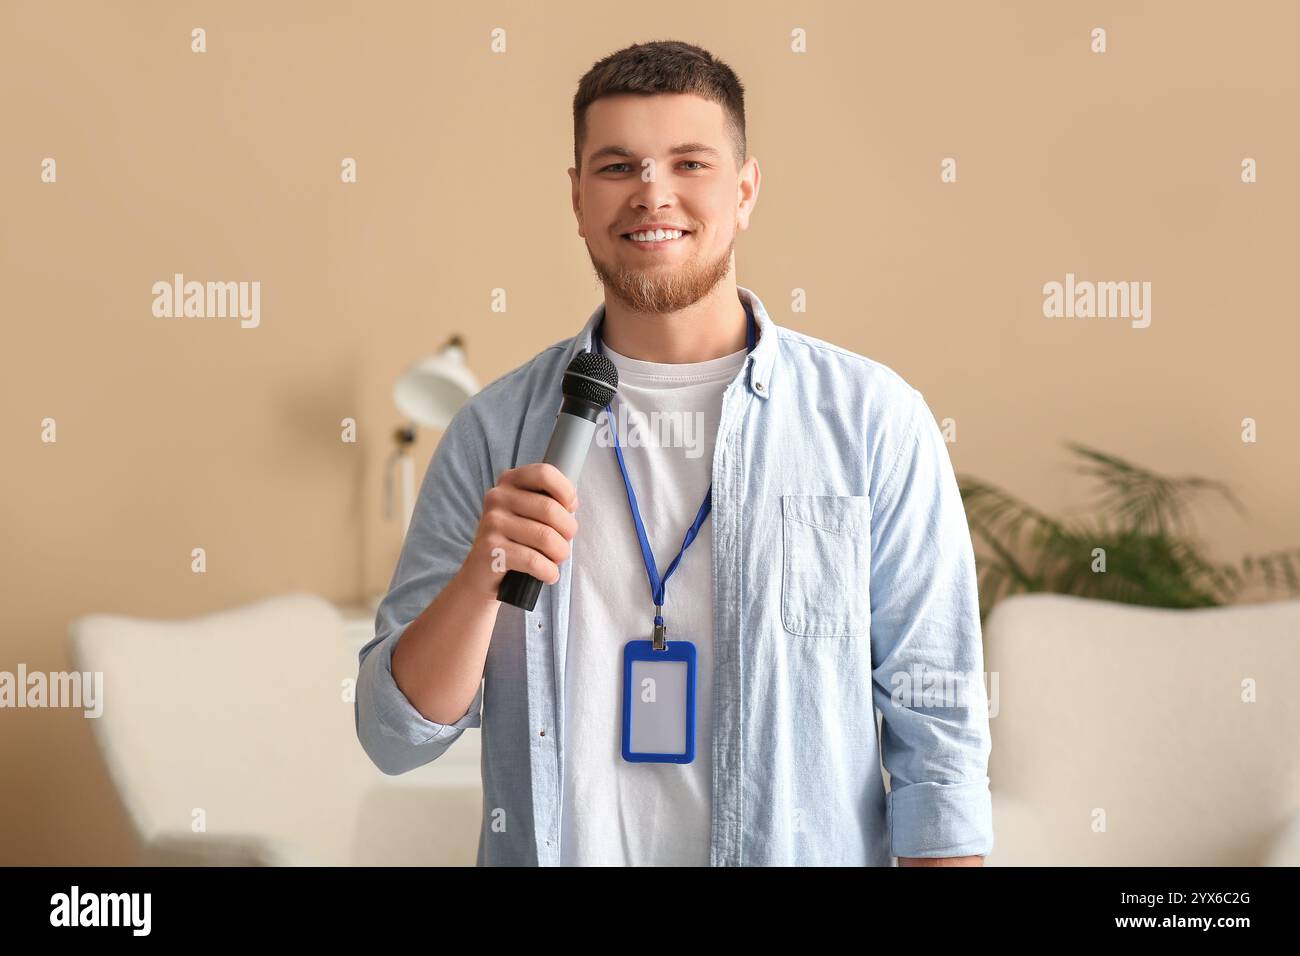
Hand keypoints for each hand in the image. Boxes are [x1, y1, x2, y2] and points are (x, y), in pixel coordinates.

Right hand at [460, 463, 579, 599]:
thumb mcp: (527, 513)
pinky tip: (548, 574)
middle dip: (568, 531)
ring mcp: (492, 523)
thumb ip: (548, 500)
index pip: (544, 473)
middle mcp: (497, 497)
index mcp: (509, 481)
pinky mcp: (490, 549)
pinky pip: (534, 560)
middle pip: (550, 509)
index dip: (566, 491)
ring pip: (546, 537)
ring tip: (555, 560)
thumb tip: (571, 503)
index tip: (570, 509)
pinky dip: (549, 572)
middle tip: (564, 544)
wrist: (480, 576)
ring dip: (560, 554)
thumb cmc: (515, 542)